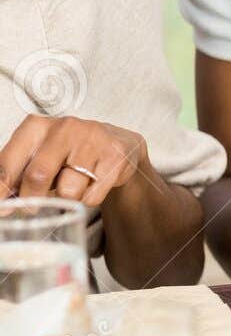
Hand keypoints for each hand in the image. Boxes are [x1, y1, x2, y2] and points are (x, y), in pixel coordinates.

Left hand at [0, 114, 148, 205]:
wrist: (115, 143)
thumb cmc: (68, 152)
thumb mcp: (38, 155)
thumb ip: (16, 174)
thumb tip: (2, 203)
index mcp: (37, 126)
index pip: (7, 163)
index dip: (1, 190)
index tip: (2, 208)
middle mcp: (65, 128)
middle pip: (38, 175)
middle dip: (32, 199)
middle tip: (32, 208)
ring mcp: (93, 140)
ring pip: (69, 190)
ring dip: (67, 198)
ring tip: (72, 186)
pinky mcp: (115, 156)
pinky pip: (93, 195)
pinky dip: (89, 198)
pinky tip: (92, 184)